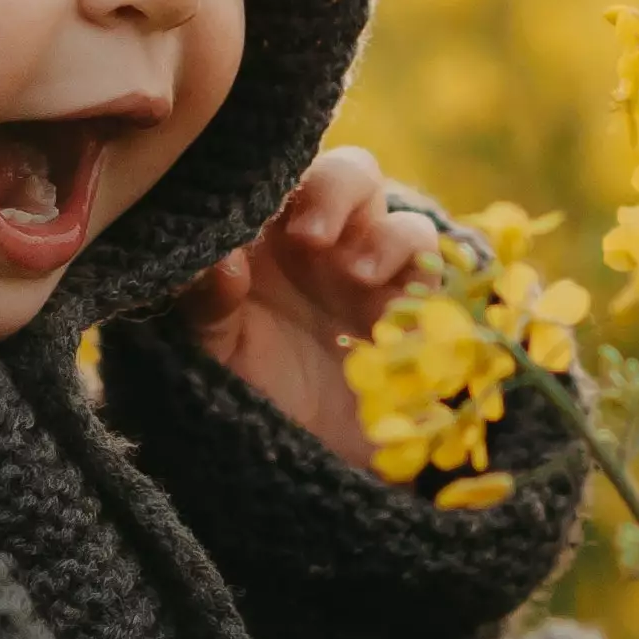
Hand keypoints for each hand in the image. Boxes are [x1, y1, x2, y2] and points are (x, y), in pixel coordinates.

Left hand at [173, 146, 443, 470]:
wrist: (301, 463)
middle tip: (311, 235)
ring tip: (355, 276)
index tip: (258, 218)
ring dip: (384, 239)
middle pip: (350, 174)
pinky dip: (416, 280)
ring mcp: (376, 274)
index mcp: (269, 235)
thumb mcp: (212, 352)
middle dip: (335, 192)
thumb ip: (206, 303)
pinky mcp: (414, 310)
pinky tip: (385, 319)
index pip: (281, 176)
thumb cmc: (249, 393)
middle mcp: (327, 243)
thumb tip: (220, 260)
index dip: (275, 179)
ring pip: (400, 218)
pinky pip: (433, 273)